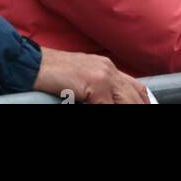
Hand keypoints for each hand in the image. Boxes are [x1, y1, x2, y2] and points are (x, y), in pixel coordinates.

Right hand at [32, 47, 149, 103]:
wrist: (33, 65)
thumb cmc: (53, 75)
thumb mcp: (82, 82)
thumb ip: (98, 92)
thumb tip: (109, 102)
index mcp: (107, 67)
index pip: (135, 86)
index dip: (142, 101)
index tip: (147, 107)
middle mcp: (108, 68)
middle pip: (135, 93)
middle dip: (141, 106)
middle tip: (147, 114)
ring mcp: (103, 74)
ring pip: (126, 100)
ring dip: (129, 108)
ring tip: (138, 115)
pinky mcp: (95, 83)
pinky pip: (108, 105)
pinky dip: (110, 110)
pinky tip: (109, 112)